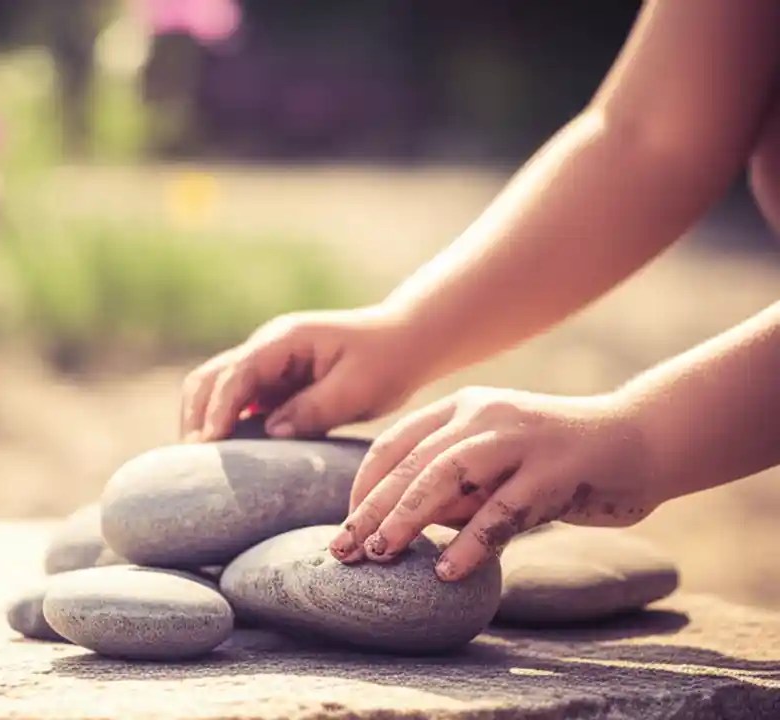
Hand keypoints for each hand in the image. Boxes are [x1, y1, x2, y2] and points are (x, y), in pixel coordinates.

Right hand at [180, 306, 425, 442]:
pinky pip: (236, 405)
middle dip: (196, 417)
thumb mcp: (358, 389)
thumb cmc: (387, 361)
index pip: (236, 373)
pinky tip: (226, 458)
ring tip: (201, 464)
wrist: (405, 343)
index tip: (208, 444)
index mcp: (283, 340)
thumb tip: (270, 431)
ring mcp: (265, 366)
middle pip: (209, 379)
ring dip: (203, 422)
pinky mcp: (272, 385)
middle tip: (192, 462)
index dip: (219, 410)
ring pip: (214, 390)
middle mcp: (265, 348)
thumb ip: (315, 409)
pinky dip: (224, 428)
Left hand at [328, 387, 658, 580]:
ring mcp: (520, 440)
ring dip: (407, 518)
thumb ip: (452, 487)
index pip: (395, 442)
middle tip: (342, 549)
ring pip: (446, 476)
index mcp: (463, 408)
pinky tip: (448, 571)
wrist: (640, 439)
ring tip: (380, 554)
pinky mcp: (556, 472)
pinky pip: (503, 511)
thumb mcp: (494, 463)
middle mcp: (485, 415)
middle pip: (411, 463)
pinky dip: (471, 542)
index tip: (348, 521)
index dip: (365, 483)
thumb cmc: (557, 460)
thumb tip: (398, 525)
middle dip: (371, 508)